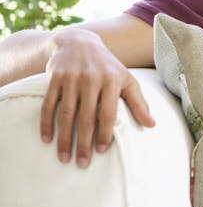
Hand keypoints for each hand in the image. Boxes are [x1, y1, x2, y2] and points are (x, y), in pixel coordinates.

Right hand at [40, 28, 154, 167]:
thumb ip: (139, 102)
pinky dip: (46, 123)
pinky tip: (46, 139)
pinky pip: (48, 104)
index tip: (102, 151)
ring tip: (64, 158)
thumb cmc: (108, 66)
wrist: (79, 42)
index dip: (106, 134)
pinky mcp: (54, 78)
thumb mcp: (127, 80)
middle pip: (86, 117)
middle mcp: (91, 79)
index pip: (108, 113)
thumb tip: (152, 125)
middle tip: (82, 164)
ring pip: (66, 114)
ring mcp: (71, 79)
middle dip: (84, 143)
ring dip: (64, 138)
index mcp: (112, 81)